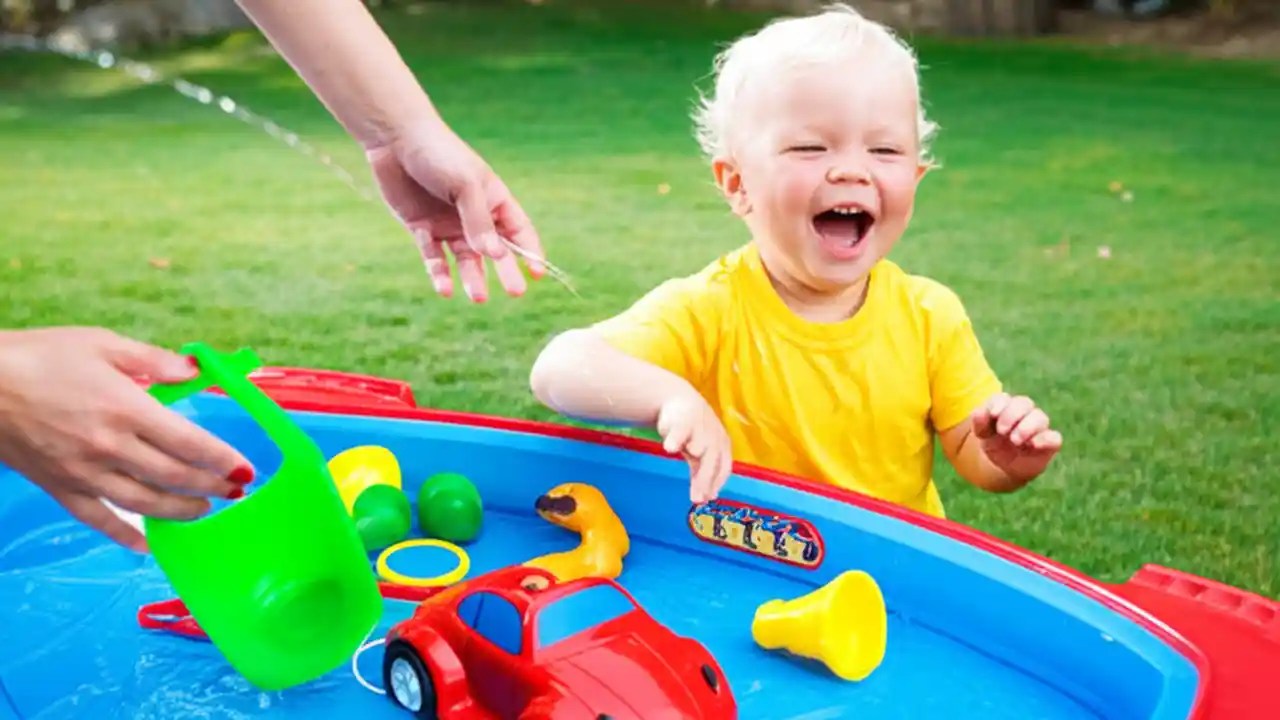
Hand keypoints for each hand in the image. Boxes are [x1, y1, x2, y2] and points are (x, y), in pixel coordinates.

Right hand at [0, 328, 253, 551]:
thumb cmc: (41, 356)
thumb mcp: (102, 344)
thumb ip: (154, 360)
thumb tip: (195, 369)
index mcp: (127, 409)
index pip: (189, 443)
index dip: (222, 459)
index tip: (245, 469)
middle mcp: (111, 447)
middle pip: (174, 477)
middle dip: (211, 487)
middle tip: (235, 492)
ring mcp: (85, 472)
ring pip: (144, 504)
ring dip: (181, 511)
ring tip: (205, 511)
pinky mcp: (60, 487)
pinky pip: (98, 519)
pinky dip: (124, 536)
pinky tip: (145, 546)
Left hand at [366, 119, 546, 301]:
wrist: (395, 140)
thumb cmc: (439, 155)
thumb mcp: (465, 186)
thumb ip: (479, 222)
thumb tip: (496, 256)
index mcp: (493, 199)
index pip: (519, 230)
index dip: (530, 251)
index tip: (537, 274)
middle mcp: (474, 215)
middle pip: (495, 250)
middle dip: (506, 271)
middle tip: (516, 293)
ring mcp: (448, 224)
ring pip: (465, 258)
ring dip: (473, 277)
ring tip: (478, 298)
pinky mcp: (422, 229)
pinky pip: (434, 257)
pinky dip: (439, 273)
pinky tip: (444, 289)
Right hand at [655, 390, 732, 503]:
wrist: (679, 400)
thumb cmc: (692, 432)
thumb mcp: (700, 452)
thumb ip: (702, 473)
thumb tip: (706, 499)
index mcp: (722, 446)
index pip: (723, 468)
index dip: (717, 483)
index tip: (708, 498)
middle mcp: (714, 437)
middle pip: (711, 462)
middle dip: (705, 480)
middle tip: (696, 499)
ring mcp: (698, 429)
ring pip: (699, 446)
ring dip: (696, 454)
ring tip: (691, 469)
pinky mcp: (681, 421)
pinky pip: (679, 432)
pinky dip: (676, 440)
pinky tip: (670, 449)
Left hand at [971, 392, 1062, 482]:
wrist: (1005, 467)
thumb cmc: (995, 443)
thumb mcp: (983, 434)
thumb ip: (979, 422)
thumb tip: (979, 412)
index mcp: (1007, 407)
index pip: (1005, 398)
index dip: (999, 403)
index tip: (993, 414)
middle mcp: (1025, 414)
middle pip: (1024, 403)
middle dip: (1011, 415)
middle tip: (1002, 431)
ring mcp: (1039, 428)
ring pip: (1040, 417)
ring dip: (1027, 426)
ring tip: (1015, 440)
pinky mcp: (1049, 443)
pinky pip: (1054, 438)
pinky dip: (1045, 439)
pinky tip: (1033, 444)